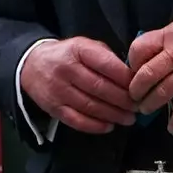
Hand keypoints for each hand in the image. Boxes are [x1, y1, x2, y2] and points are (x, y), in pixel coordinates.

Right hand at [20, 37, 134, 133]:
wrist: (32, 65)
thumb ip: (106, 57)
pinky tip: (109, 126)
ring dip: (113, 115)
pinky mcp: (53, 108)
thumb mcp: (85, 46)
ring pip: (90, 106)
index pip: (106, 65)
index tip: (140, 87)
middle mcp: (66, 69)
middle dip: (123, 100)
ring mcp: (58, 90)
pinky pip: (77, 120)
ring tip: (129, 118)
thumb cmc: (67, 56)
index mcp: (78, 50)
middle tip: (138, 107)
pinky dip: (95, 126)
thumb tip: (130, 75)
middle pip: (100, 88)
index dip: (126, 79)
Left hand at [127, 16, 172, 133]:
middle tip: (134, 97)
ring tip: (146, 109)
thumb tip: (148, 58)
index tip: (132, 72)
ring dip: (151, 105)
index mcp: (170, 35)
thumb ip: (165, 41)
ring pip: (162, 93)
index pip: (139, 49)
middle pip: (146, 75)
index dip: (131, 63)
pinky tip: (172, 127)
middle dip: (136, 90)